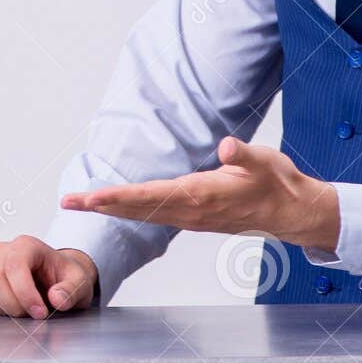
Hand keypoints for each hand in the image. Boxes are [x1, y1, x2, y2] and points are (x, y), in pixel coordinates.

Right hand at [0, 235, 97, 317]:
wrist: (54, 279)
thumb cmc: (64, 277)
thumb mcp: (80, 281)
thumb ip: (72, 289)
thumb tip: (56, 298)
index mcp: (26, 246)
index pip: (14, 266)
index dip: (25, 294)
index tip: (40, 313)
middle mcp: (1, 252)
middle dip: (14, 306)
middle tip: (31, 315)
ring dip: (0, 310)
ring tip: (20, 311)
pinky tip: (2, 310)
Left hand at [60, 137, 340, 250]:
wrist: (293, 213)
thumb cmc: (277, 183)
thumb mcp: (264, 161)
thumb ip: (244, 154)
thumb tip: (226, 145)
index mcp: (201, 196)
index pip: (151, 197)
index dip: (119, 197)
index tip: (93, 197)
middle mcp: (191, 211)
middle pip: (137, 209)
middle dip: (101, 205)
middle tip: (68, 202)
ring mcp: (191, 217)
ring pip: (143, 214)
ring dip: (111, 208)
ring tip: (82, 203)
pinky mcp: (194, 217)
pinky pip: (155, 215)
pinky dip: (131, 210)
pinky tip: (116, 207)